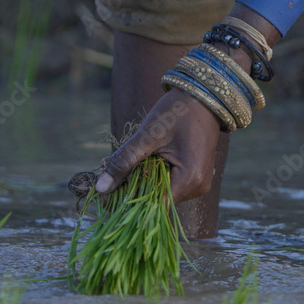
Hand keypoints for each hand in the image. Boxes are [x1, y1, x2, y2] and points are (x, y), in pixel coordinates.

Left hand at [95, 89, 222, 203]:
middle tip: (105, 167)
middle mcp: (197, 188)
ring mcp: (198, 184)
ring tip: (117, 160)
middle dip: (129, 186)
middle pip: (155, 200)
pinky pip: (168, 182)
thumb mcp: (147, 136)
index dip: (127, 202)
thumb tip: (100, 188)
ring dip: (138, 179)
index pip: (153, 206)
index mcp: (189, 180)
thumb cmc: (177, 112)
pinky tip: (137, 159)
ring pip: (160, 191)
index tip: (105, 194)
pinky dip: (150, 174)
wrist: (203, 97)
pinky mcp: (194, 177)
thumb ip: (124, 161)